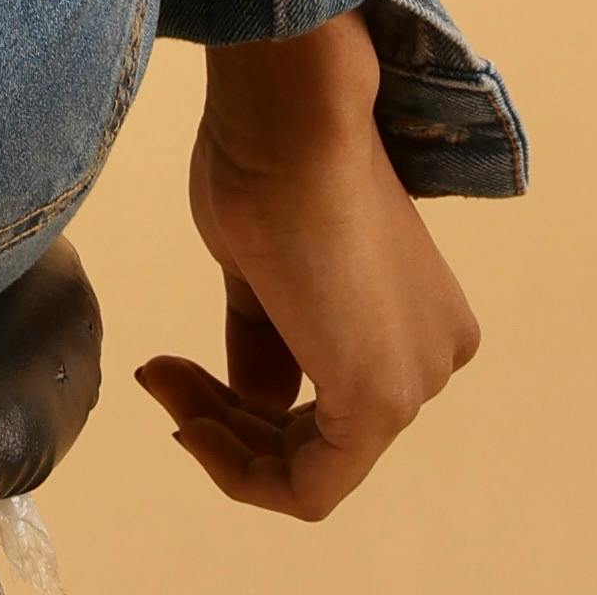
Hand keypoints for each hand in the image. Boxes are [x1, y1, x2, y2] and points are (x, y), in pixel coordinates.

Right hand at [135, 15, 481, 521]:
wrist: (288, 113)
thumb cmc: (269, 159)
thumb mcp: (262, 270)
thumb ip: (272, 343)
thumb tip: (258, 401)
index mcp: (418, 319)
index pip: (329, 406)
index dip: (242, 409)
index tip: (173, 370)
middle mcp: (434, 357)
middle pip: (322, 438)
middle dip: (228, 420)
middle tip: (162, 376)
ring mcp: (415, 382)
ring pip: (312, 462)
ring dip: (222, 434)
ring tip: (164, 377)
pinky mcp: (382, 400)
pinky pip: (312, 483)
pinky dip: (240, 467)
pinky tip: (189, 419)